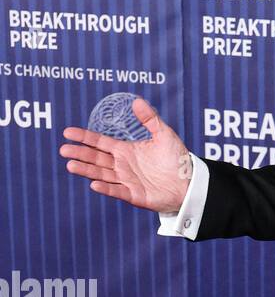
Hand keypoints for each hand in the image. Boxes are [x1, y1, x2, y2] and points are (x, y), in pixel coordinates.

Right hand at [59, 98, 192, 213]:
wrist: (190, 183)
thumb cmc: (177, 160)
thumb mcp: (164, 135)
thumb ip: (150, 119)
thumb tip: (137, 101)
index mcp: (126, 150)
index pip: (100, 142)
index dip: (84, 137)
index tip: (67, 132)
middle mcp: (122, 165)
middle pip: (96, 158)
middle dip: (80, 153)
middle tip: (63, 149)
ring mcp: (127, 180)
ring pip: (102, 174)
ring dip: (86, 170)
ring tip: (70, 165)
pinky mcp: (134, 195)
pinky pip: (117, 191)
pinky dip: (106, 188)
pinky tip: (94, 183)